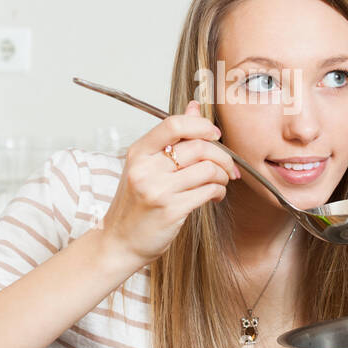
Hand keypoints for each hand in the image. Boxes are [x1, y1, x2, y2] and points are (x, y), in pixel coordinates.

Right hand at [99, 100, 240, 267]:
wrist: (119, 242)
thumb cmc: (135, 204)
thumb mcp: (146, 166)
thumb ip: (171, 137)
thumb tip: (193, 105)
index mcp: (138, 152)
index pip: (174, 124)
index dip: (201, 125)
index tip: (215, 134)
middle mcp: (145, 168)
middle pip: (198, 147)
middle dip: (222, 156)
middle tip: (228, 167)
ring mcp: (157, 189)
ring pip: (208, 169)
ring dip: (222, 176)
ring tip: (220, 183)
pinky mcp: (170, 210)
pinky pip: (208, 191)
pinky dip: (218, 192)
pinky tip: (214, 195)